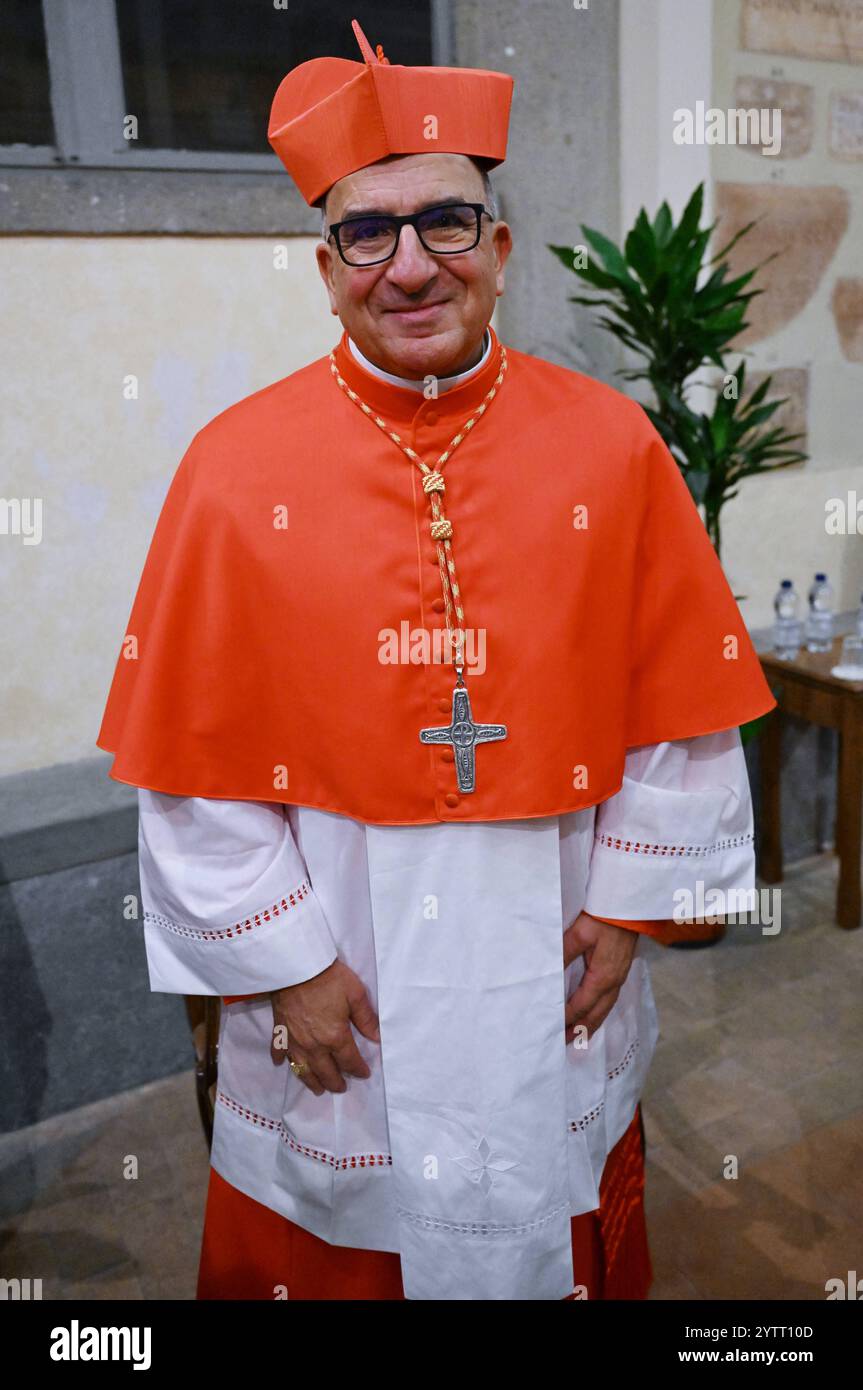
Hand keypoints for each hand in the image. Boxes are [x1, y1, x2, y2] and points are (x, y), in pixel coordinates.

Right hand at [270, 959, 380, 1095]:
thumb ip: (366, 1018)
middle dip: (335, 1083)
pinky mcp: (279, 1033)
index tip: (364, 1074)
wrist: (295, 967)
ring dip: (312, 1082)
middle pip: (326, 1072)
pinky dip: (282, 1061)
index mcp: (335, 1037)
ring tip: (318, 1089)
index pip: (350, 1061)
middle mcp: (314, 1046)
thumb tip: (377, 1038)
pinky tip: (283, 1064)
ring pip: (303, 1070)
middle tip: (341, 1088)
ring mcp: (294, 1042)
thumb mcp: (355, 994)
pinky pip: (279, 1053)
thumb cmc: (328, 978)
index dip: (358, 1070)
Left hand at [563, 912, 637, 1044]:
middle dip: (582, 1028)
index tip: (554, 1028)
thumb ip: (564, 954)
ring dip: (592, 1022)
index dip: (568, 1017)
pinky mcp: (622, 968)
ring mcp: (620, 975)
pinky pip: (611, 997)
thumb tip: (550, 974)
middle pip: (597, 1013)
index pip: (582, 1005)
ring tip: (580, 1034)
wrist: (629, 903)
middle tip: (566, 1042)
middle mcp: (614, 981)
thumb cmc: (605, 916)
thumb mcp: (580, 934)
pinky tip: (595, 1010)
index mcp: (603, 976)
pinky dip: (601, 1009)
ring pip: (606, 1007)